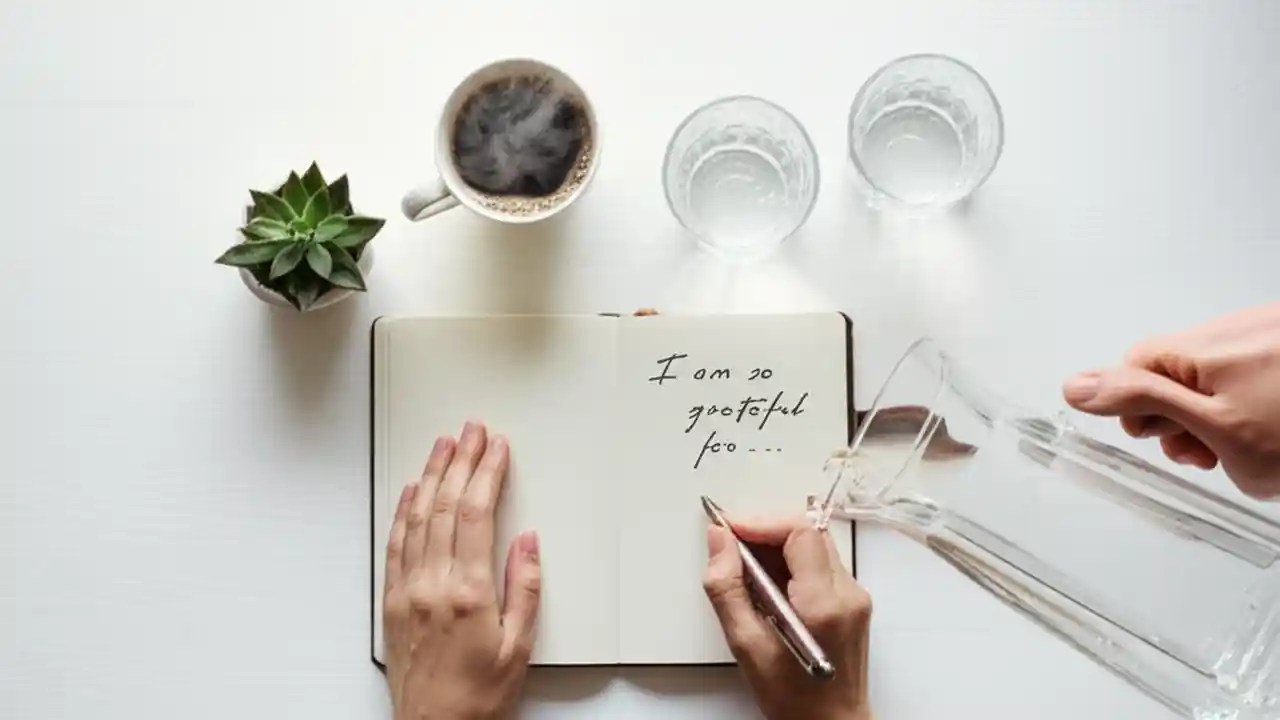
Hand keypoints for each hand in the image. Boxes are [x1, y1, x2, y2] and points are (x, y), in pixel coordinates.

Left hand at [383, 422, 540, 719]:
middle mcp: (433, 584)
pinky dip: (403, 511)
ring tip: (442, 446)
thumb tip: (527, 542)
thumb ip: (524, 589)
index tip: (496, 448)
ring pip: (417, 517)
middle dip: (460, 461)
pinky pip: (395, 543)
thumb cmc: (477, 696)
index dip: (487, 473)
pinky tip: (410, 491)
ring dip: (430, 475)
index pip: (477, 514)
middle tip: (471, 431)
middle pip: (446, 505)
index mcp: (468, 592)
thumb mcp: (520, 647)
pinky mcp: (391, 601)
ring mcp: (407, 590)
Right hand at [703, 517, 871, 719]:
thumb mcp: (746, 646)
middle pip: (808, 533)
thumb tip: (719, 542)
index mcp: (823, 604)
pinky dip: (790, 562)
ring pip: (814, 544)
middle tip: (732, 546)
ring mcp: (854, 596)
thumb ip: (727, 588)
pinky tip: (768, 585)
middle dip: (766, 530)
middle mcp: (847, 594)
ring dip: (777, 546)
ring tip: (746, 569)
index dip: (760, 522)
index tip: (729, 529)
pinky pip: (819, 563)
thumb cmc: (794, 700)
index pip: (799, 533)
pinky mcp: (852, 600)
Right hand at [1063, 303, 1279, 497]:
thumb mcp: (1216, 428)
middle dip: (1179, 414)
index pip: (1135, 364)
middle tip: (1210, 446)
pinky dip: (1247, 399)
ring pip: (1211, 375)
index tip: (1170, 434)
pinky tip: (1267, 427)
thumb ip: (1143, 401)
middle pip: (1172, 370)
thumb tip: (1077, 386)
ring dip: (1215, 413)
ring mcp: (1264, 333)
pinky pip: (1244, 370)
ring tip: (1245, 446)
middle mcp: (1235, 328)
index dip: (1141, 407)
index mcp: (1208, 346)